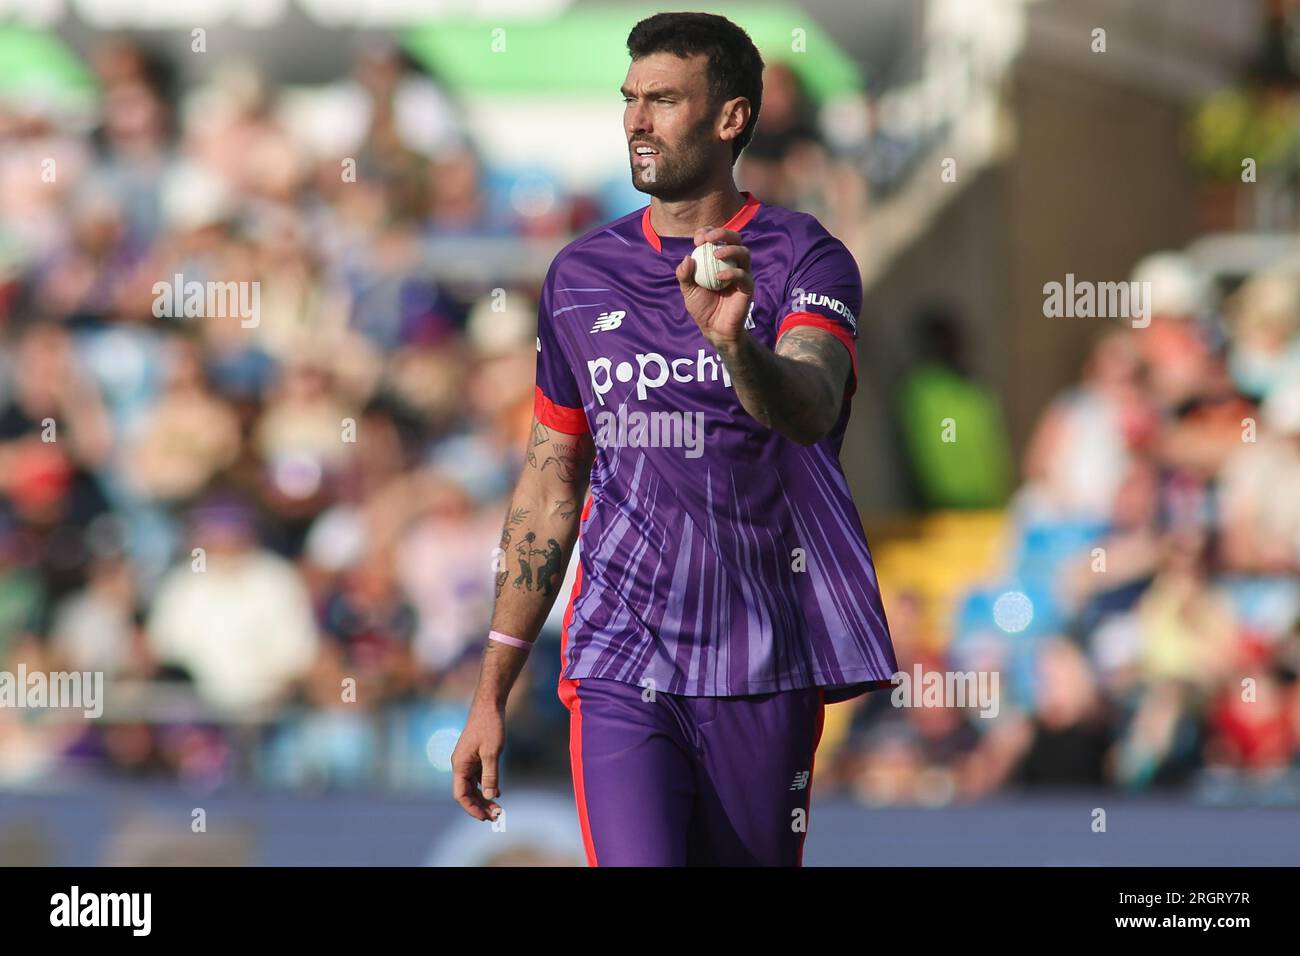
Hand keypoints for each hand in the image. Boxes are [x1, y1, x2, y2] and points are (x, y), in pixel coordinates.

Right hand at [450, 697, 505, 820]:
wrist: (489, 705)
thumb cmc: (489, 726)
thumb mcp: (492, 752)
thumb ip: (490, 775)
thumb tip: (489, 796)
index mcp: (460, 765)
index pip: (460, 794)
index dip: (471, 808)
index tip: (485, 817)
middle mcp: (460, 765)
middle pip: (466, 793)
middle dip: (480, 806)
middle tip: (496, 816)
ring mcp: (467, 761)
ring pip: (472, 786)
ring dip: (484, 798)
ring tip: (498, 808)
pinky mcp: (475, 757)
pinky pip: (478, 777)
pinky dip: (486, 786)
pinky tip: (497, 792)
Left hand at [675, 227, 753, 348]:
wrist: (713, 328)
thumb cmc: (702, 307)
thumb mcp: (688, 290)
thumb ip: (684, 274)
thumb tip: (687, 257)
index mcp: (718, 259)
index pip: (716, 238)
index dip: (708, 233)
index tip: (697, 240)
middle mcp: (732, 263)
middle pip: (735, 239)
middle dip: (723, 233)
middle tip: (709, 238)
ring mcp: (742, 274)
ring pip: (744, 253)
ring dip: (730, 249)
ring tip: (716, 254)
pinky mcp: (748, 287)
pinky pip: (743, 276)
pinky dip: (731, 273)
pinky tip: (718, 276)